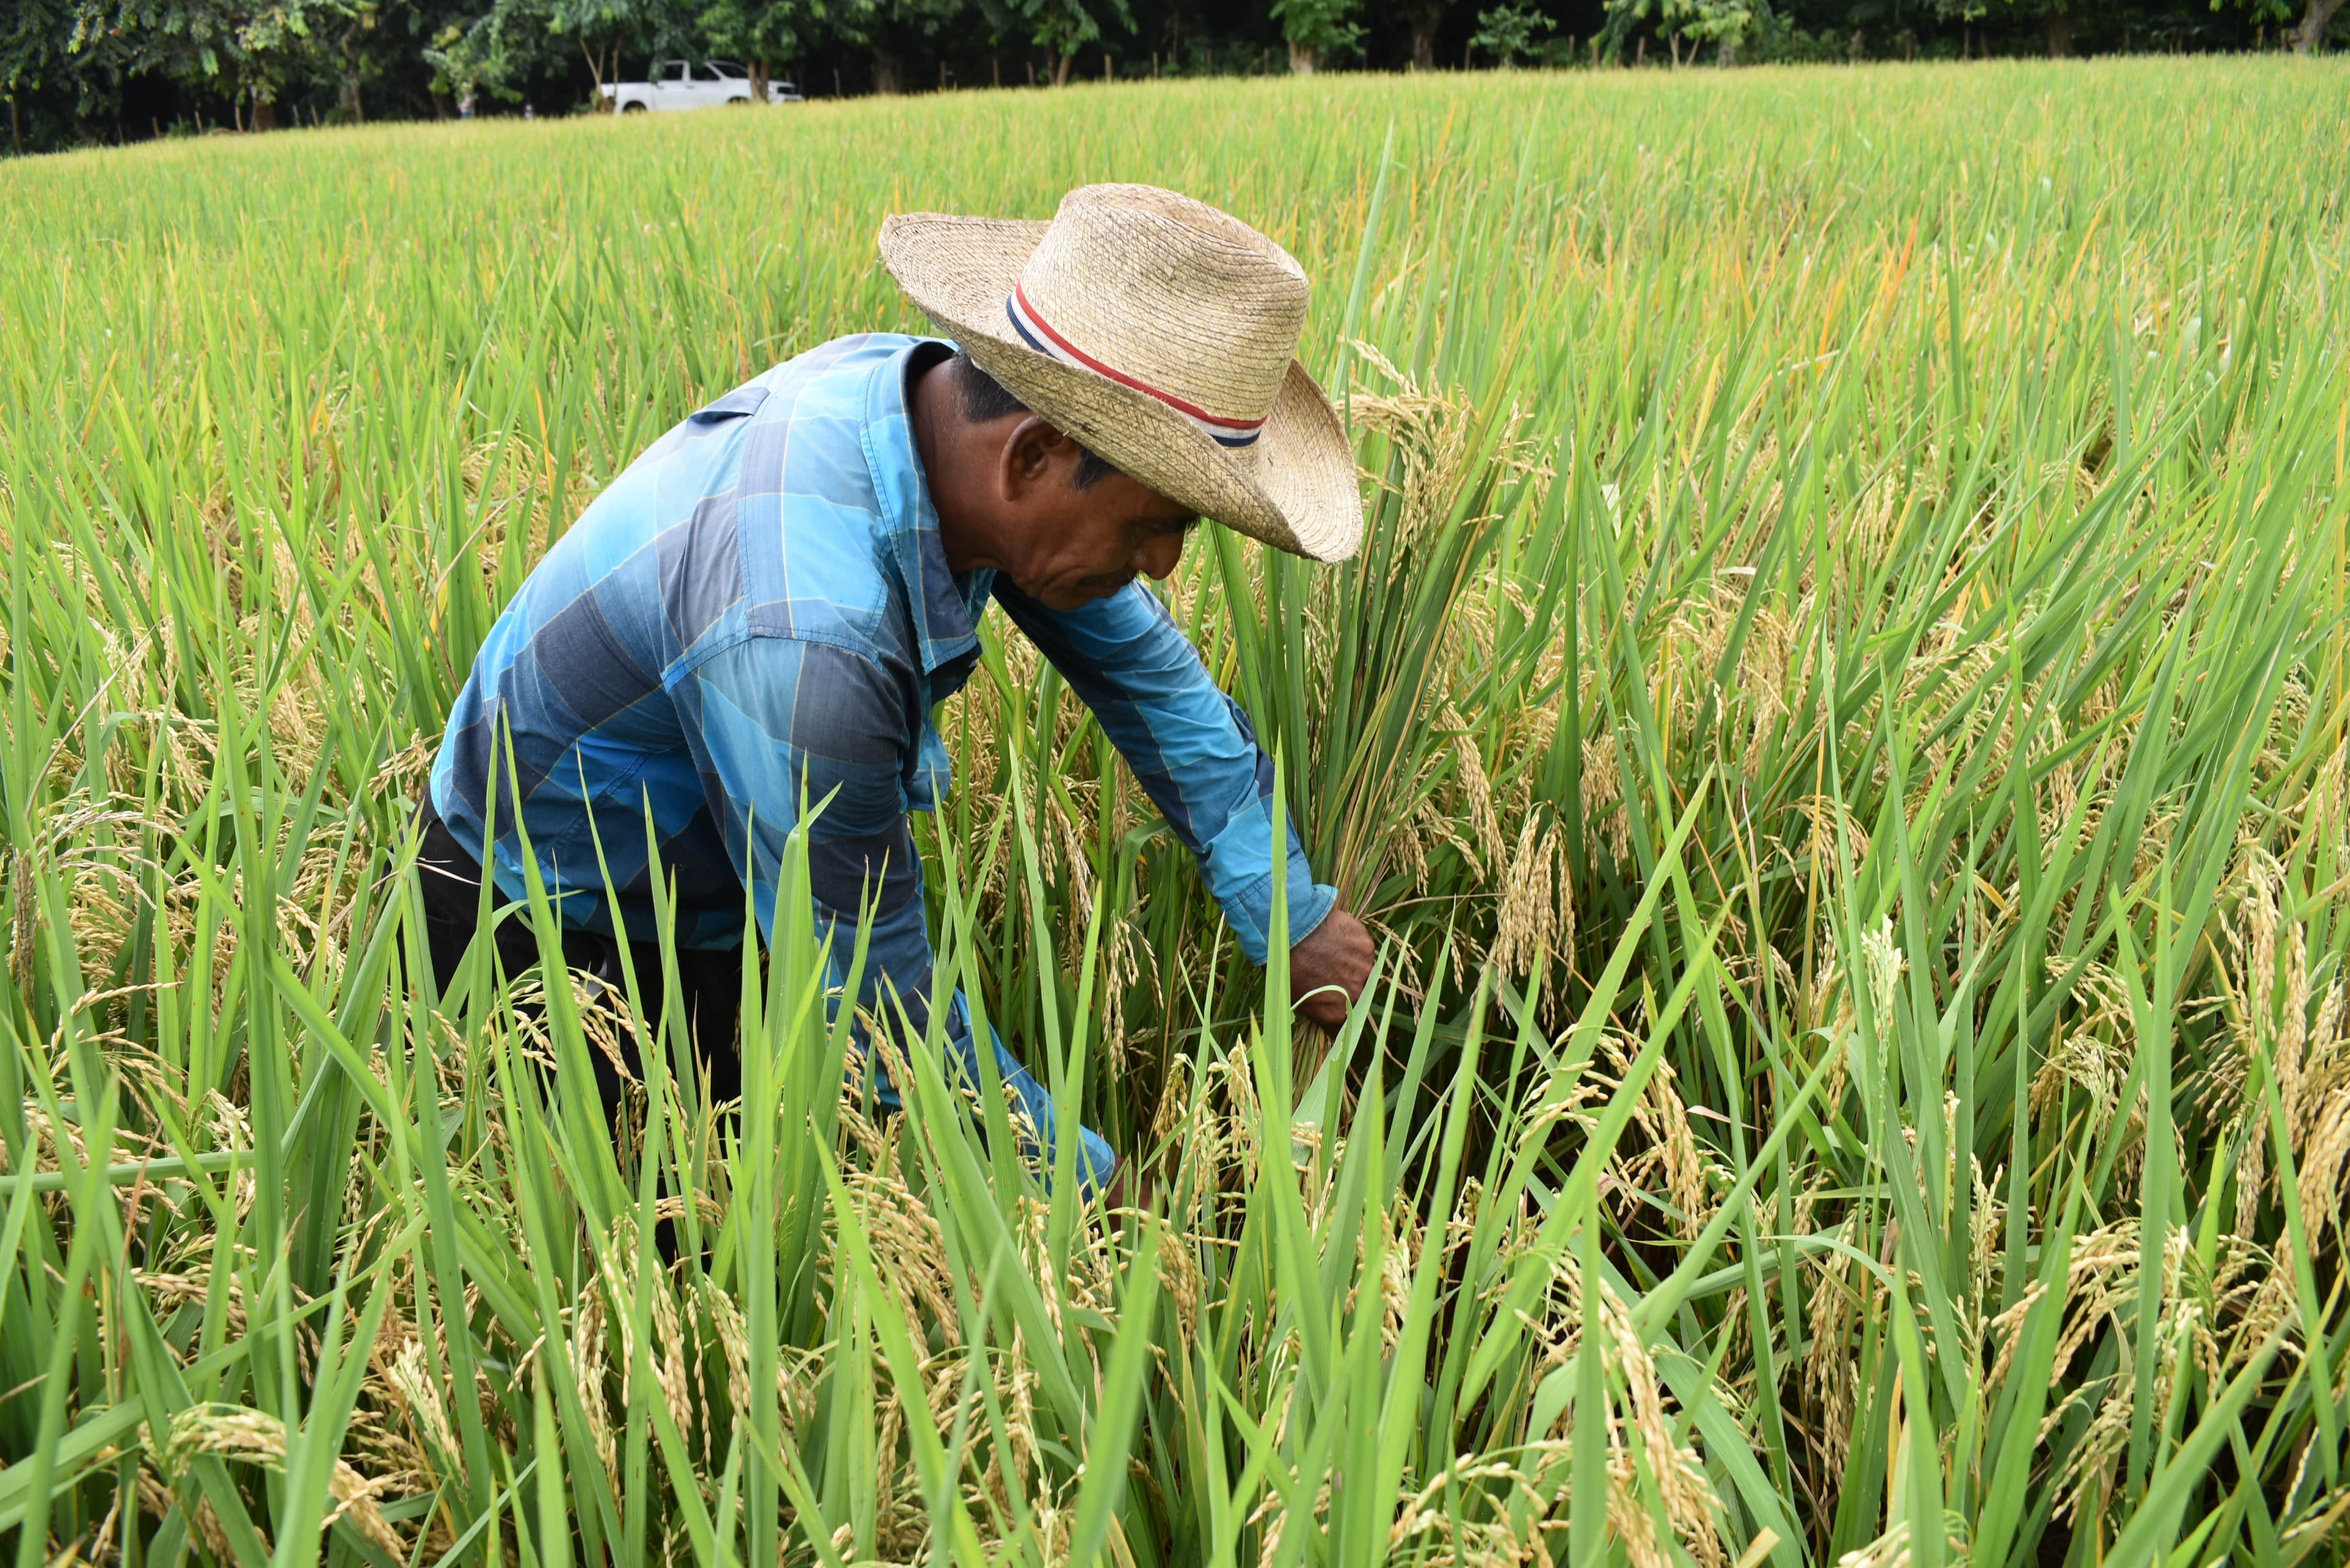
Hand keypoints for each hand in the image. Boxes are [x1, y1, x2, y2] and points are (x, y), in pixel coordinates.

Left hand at [1287, 907, 1374, 1030]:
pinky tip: (1335, 940)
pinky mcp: (1366, 947)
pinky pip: (1362, 951)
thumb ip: (1316, 1011)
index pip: (1344, 1023)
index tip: (1330, 1002)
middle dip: (1343, 985)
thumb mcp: (1294, 998)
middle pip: (1355, 994)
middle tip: (1326, 971)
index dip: (1336, 1010)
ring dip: (1349, 965)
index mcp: (1336, 1013)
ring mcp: (1364, 970)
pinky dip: (1352, 947)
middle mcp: (1355, 995)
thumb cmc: (1287, 965)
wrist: (1292, 930)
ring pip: (1360, 971)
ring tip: (1329, 953)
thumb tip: (1326, 1021)